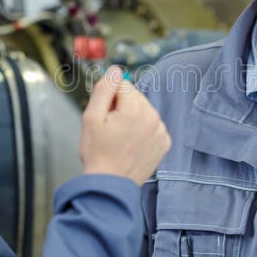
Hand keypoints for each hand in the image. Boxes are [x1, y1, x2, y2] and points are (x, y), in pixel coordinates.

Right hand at [79, 66, 170, 185]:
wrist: (110, 185)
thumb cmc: (97, 153)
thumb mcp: (91, 117)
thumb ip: (104, 89)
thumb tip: (115, 70)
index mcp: (135, 108)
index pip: (122, 85)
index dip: (109, 99)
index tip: (104, 117)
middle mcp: (153, 117)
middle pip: (135, 97)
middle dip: (121, 107)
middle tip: (110, 130)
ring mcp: (161, 131)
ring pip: (144, 111)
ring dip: (132, 118)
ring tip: (121, 139)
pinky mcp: (165, 142)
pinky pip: (152, 126)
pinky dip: (143, 131)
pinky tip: (132, 145)